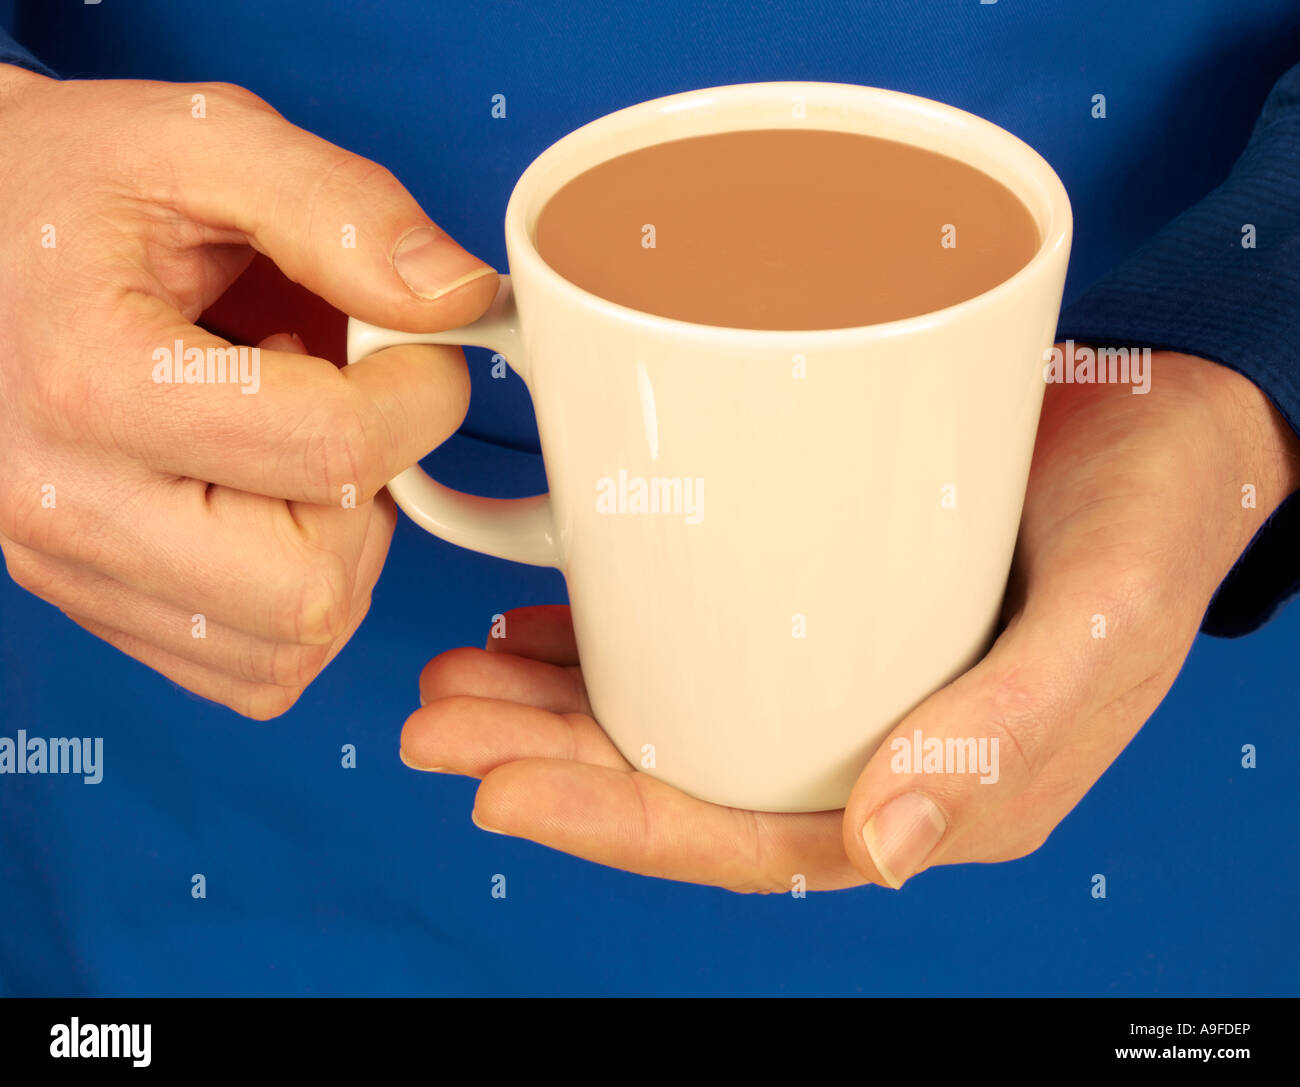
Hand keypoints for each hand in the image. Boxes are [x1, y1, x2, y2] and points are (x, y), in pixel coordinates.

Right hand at [0, 64, 497, 716]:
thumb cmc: (72, 186)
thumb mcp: (205, 141)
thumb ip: (342, 211)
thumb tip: (459, 299)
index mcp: (91, 377)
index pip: (331, 450)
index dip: (421, 392)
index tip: (413, 346)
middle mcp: (65, 500)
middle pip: (308, 589)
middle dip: (373, 499)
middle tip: (347, 413)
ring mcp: (70, 565)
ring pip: (288, 649)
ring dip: (341, 555)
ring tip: (293, 453)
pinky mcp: (92, 598)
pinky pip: (250, 670)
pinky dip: (299, 604)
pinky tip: (269, 507)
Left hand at [403, 347, 1299, 890]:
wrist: (1183, 424)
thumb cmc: (1156, 519)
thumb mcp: (1102, 621)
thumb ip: (1002, 735)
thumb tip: (877, 856)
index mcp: (932, 790)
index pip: (744, 838)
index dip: (613, 828)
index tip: (495, 790)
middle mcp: (872, 745)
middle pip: (683, 774)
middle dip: (548, 759)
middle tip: (438, 716)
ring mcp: (844, 672)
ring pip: (678, 711)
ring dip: (558, 700)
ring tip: (459, 673)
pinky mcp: (830, 600)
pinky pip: (707, 640)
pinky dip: (618, 637)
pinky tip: (546, 620)